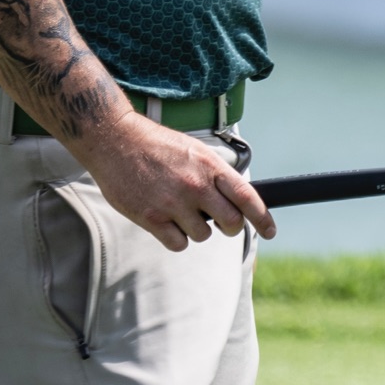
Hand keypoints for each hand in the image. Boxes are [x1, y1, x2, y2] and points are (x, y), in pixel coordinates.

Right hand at [75, 116, 275, 248]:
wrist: (114, 140)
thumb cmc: (155, 145)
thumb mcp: (194, 150)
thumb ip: (214, 174)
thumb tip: (235, 201)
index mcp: (209, 166)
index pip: (247, 197)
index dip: (262, 218)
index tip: (270, 231)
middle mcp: (195, 186)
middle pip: (231, 223)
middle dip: (230, 227)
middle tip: (219, 222)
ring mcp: (173, 203)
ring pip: (203, 235)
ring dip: (196, 229)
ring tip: (179, 210)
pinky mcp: (151, 218)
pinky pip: (178, 244)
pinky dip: (176, 238)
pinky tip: (167, 222)